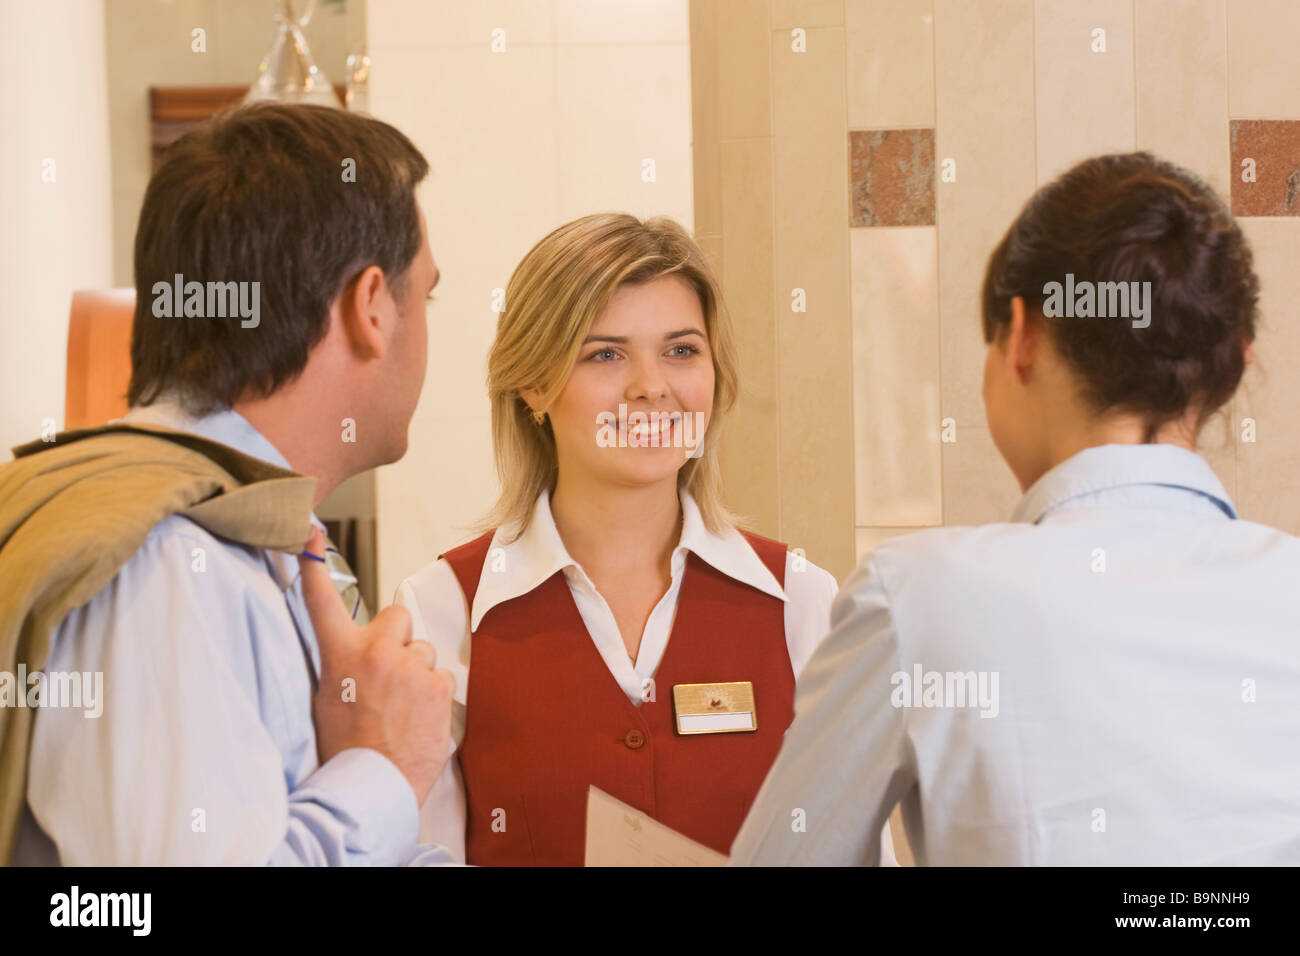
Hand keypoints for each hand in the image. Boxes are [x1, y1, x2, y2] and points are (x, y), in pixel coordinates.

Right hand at [298, 528, 454, 804]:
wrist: (373, 785)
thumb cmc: (347, 746)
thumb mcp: (326, 697)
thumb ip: (344, 662)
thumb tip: (358, 649)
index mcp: (339, 654)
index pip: (322, 602)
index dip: (314, 566)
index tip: (309, 533)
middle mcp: (375, 651)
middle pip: (398, 617)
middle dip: (398, 639)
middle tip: (388, 676)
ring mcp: (410, 665)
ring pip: (423, 649)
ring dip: (417, 669)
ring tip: (402, 706)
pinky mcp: (438, 683)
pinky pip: (441, 674)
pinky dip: (434, 692)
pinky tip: (419, 717)